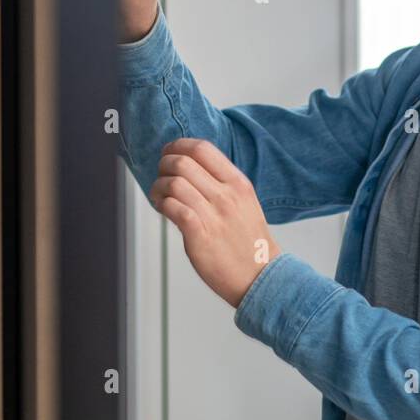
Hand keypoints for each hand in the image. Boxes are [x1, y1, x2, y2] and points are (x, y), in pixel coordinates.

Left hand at [149, 138, 282, 307]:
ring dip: (158, 186)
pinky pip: (172, 208)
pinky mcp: (199, 236)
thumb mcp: (244, 201)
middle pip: (183, 162)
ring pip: (174, 183)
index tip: (170, 151)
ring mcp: (213, 215)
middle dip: (163, 165)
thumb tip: (191, 166)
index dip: (179, 145)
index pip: (203, 148)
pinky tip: (163, 208)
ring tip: (159, 195)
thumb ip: (222, 182)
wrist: (260, 274)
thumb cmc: (249, 240)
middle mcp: (226, 195)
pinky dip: (162, 204)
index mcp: (238, 182)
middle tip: (161, 174)